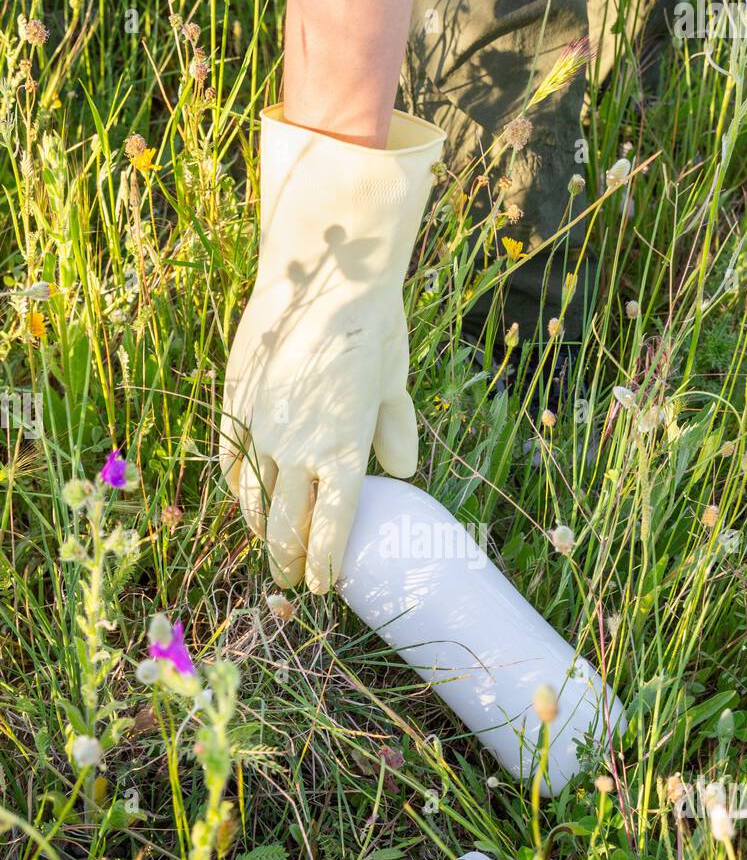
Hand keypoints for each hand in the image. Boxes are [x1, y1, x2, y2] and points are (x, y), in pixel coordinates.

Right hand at [220, 107, 442, 591]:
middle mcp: (298, 449)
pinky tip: (245, 498)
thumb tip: (402, 471)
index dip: (326, 564)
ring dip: (260, 530)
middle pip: (286, 525)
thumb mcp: (393, 382)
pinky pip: (231, 459)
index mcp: (344, 451)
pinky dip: (238, 486)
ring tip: (268, 548)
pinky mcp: (237, 403)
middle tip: (293, 582)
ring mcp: (262, 427)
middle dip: (289, 560)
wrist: (323, 272)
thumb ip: (395, 430)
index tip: (325, 587)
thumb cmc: (371, 326)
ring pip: (253, 498)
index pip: (332, 529)